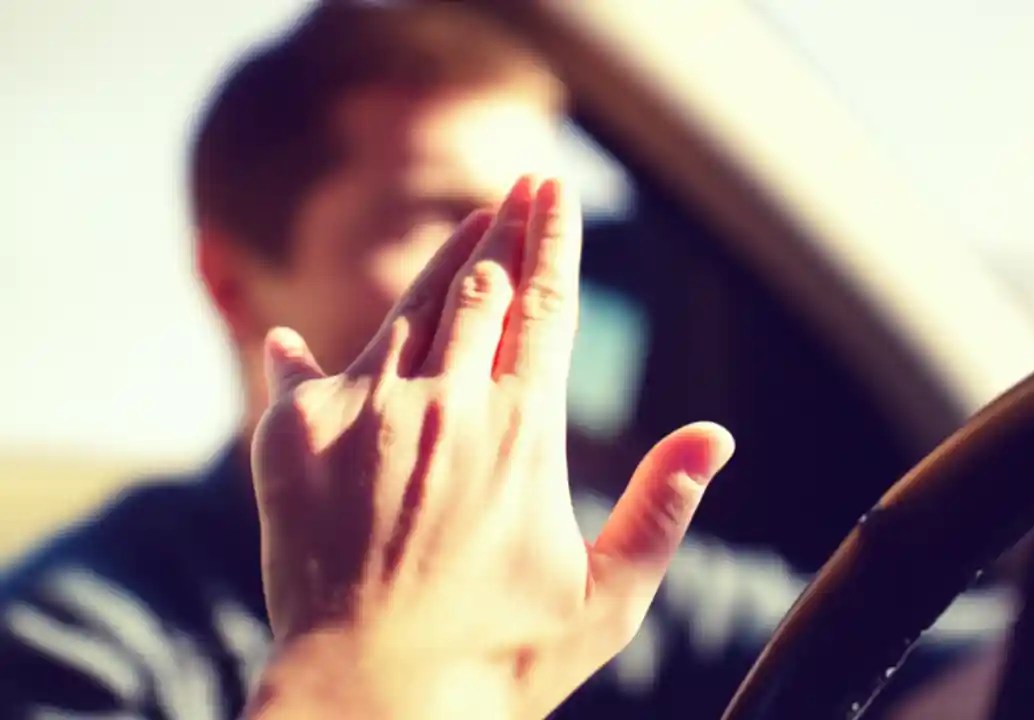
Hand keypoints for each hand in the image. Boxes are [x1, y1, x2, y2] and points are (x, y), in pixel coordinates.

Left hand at [245, 176, 734, 718]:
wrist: (372, 701)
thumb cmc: (498, 661)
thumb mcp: (607, 597)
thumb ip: (663, 507)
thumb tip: (715, 435)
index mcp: (524, 430)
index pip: (546, 303)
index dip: (553, 236)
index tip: (556, 187)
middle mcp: (445, 401)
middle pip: (480, 284)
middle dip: (504, 228)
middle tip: (516, 188)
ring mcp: (366, 412)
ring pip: (408, 308)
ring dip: (441, 261)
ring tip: (466, 224)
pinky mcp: (294, 436)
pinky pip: (302, 367)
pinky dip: (305, 353)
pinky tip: (293, 334)